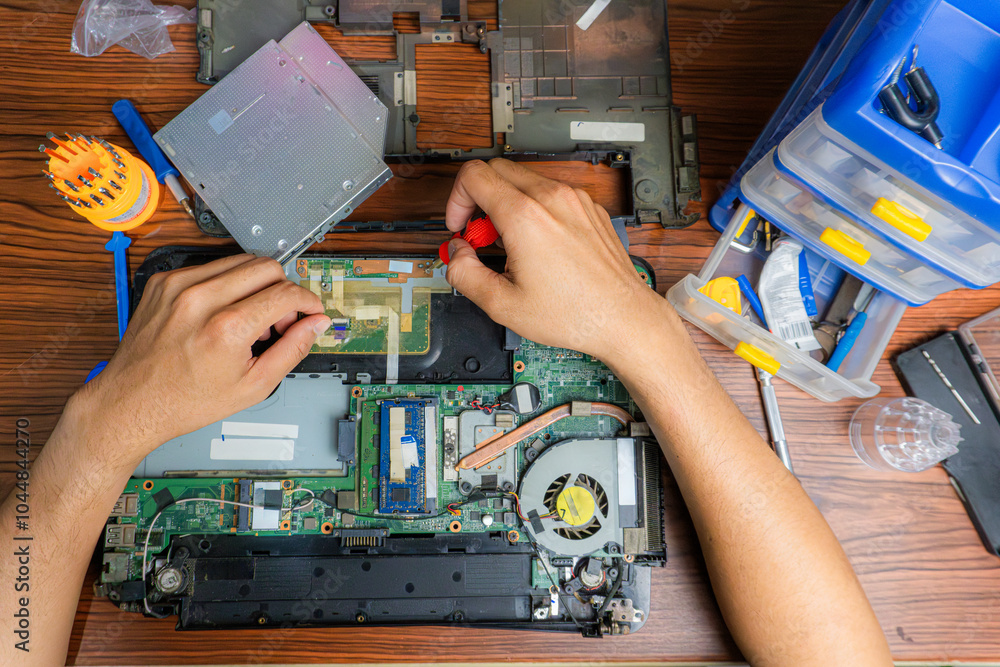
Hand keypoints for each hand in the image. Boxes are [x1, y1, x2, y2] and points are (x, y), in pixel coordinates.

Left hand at [76, 254, 330, 455]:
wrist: (132, 402)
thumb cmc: (185, 400)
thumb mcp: (253, 386)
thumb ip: (292, 349)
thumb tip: (316, 324)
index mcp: (226, 328)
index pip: (286, 293)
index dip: (307, 302)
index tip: (310, 311)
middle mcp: (201, 299)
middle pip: (268, 267)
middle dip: (284, 290)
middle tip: (278, 319)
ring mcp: (179, 286)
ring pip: (241, 261)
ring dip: (256, 284)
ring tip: (249, 317)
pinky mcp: (165, 281)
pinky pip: (212, 267)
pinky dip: (226, 284)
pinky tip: (222, 312)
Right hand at [444, 158, 666, 361]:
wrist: (622, 316)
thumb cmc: (575, 312)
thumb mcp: (502, 304)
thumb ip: (464, 274)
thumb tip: (455, 254)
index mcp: (526, 217)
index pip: (473, 176)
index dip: (456, 200)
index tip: (461, 226)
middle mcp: (552, 199)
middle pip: (496, 169)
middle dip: (478, 198)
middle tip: (481, 234)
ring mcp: (574, 200)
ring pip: (524, 178)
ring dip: (506, 201)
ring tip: (511, 242)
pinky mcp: (589, 207)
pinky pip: (551, 192)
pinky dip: (535, 207)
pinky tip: (538, 242)